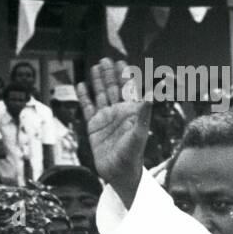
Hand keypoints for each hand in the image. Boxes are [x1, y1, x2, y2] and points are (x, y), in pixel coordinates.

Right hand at [76, 58, 152, 206]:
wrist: (119, 174)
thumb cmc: (132, 155)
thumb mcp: (139, 134)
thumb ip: (143, 114)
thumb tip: (150, 95)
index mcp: (132, 113)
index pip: (129, 90)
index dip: (126, 77)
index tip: (123, 63)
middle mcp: (119, 113)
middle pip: (114, 89)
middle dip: (111, 74)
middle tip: (106, 59)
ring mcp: (106, 119)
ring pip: (101, 95)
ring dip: (98, 81)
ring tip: (95, 67)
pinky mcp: (94, 127)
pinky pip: (88, 108)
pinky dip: (85, 97)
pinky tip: (81, 85)